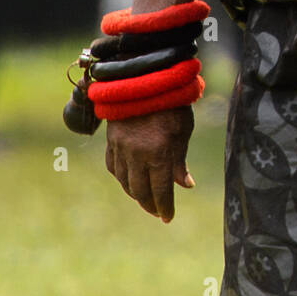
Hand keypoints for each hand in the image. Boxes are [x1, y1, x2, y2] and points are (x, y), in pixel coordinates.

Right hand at [106, 106, 195, 222]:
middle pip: (141, 190)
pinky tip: (128, 180)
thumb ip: (180, 160)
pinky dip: (121, 177)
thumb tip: (185, 185)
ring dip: (135, 193)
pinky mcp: (111, 140)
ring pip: (124, 181)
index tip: (168, 217)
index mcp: (159, 153)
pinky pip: (113, 167)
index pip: (161, 190)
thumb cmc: (172, 102)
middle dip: (150, 205)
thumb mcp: (184, 130)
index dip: (165, 206)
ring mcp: (121, 148)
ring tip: (145, 199)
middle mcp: (137, 154)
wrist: (144, 78)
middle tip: (158, 212)